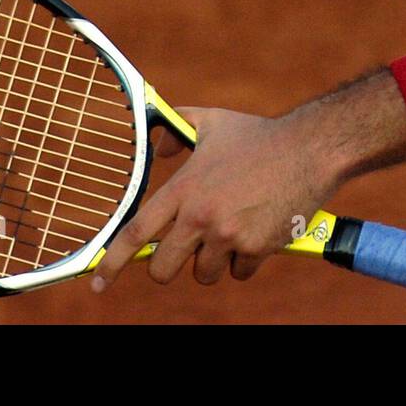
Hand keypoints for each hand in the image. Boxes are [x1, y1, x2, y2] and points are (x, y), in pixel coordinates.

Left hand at [90, 107, 338, 290]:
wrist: (308, 149)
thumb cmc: (258, 135)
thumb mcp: (212, 123)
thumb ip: (177, 130)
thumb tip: (156, 147)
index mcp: (184, 188)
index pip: (137, 233)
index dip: (112, 263)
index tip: (97, 283)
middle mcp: (201, 216)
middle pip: (164, 269)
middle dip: (169, 266)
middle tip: (186, 249)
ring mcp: (228, 235)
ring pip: (205, 273)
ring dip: (214, 260)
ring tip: (233, 227)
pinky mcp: (256, 249)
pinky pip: (239, 272)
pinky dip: (246, 260)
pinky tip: (258, 231)